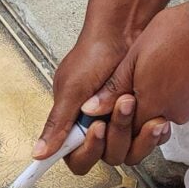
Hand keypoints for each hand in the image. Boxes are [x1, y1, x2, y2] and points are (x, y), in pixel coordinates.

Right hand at [36, 27, 137, 174]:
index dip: (85, 152)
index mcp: (72, 122)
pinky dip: (149, 128)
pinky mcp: (139, 117)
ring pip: (127, 149)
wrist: (123, 31)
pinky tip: (148, 109)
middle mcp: (95, 125)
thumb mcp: (72, 88)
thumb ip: (57, 123)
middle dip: (112, 134)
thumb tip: (38, 151)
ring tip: (129, 99)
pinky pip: (146, 138)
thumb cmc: (93, 52)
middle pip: (104, 155)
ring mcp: (118, 121)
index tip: (95, 133)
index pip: (75, 156)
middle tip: (114, 109)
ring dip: (129, 125)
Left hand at [70, 3, 188, 169]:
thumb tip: (91, 109)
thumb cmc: (175, 33)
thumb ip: (115, 86)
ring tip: (173, 65)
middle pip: (156, 120)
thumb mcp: (136, 54)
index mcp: (152, 104)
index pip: (132, 128)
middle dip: (151, 103)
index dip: (127, 115)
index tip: (127, 98)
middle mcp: (176, 114)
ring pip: (179, 109)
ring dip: (173, 95)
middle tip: (153, 74)